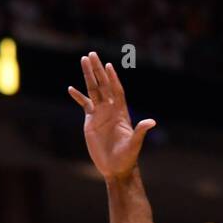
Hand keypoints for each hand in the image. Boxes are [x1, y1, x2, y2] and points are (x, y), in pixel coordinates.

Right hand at [68, 51, 154, 179]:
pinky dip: (78, 97)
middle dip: (97, 70)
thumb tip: (152, 122)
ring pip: (93, 91)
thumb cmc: (127, 157)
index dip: (113, 78)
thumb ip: (140, 131)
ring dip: (88, 76)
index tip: (108, 65)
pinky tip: (71, 88)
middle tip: (91, 54)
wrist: (116, 168)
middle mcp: (110, 110)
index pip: (116, 90)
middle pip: (103, 85)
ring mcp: (100, 114)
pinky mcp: (91, 122)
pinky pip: (84, 105)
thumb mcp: (135, 144)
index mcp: (121, 112)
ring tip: (82, 61)